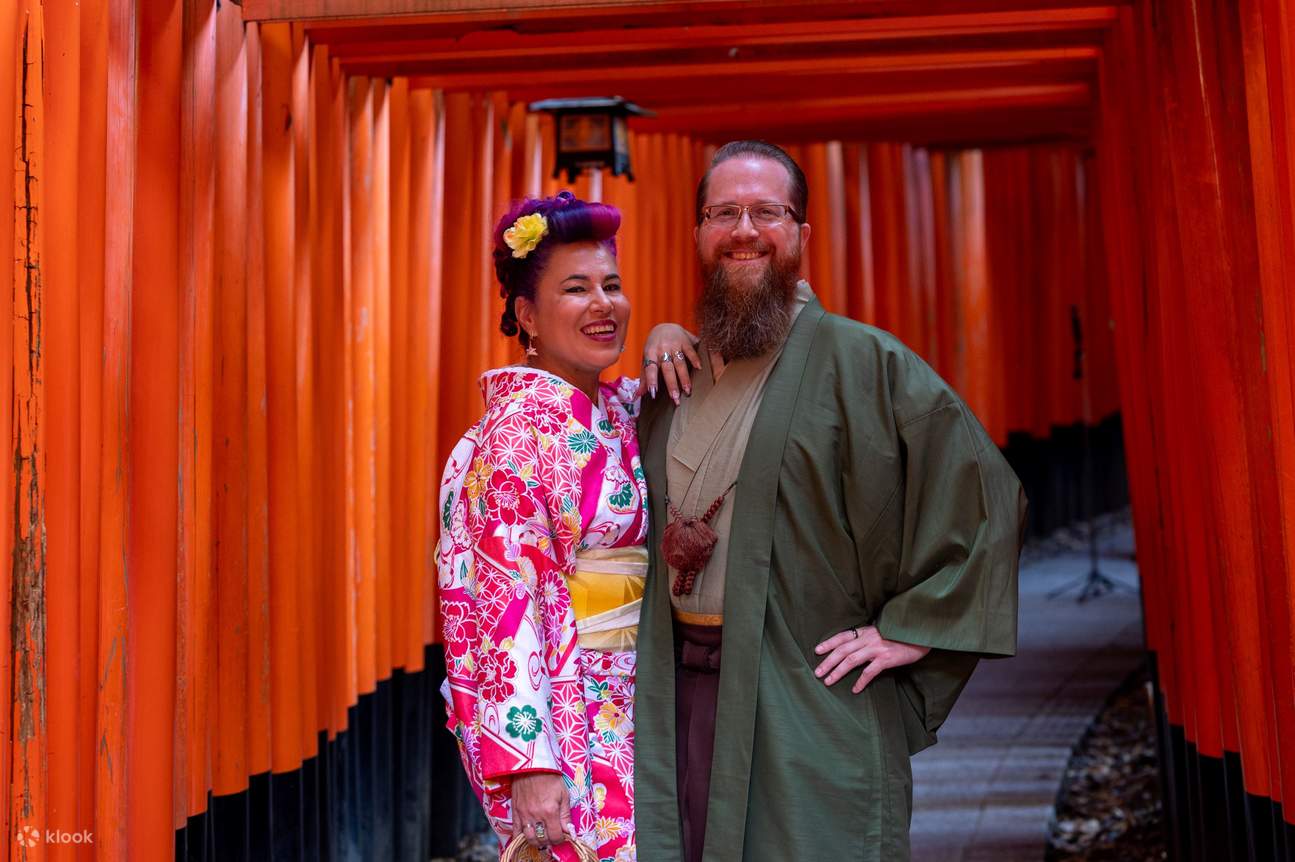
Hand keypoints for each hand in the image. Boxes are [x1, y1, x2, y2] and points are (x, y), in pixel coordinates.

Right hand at [510, 772, 573, 855]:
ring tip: (542, 836)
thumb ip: (566, 815)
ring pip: (529, 839)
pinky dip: (521, 838)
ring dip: (537, 841)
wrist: (533, 765)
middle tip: (553, 836)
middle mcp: (536, 816)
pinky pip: (516, 831)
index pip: (555, 836)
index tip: (562, 835)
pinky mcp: (515, 812)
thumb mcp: (564, 794)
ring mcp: (524, 815)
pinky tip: (528, 836)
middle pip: (542, 840)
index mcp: (550, 812)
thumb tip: (569, 831)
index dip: (560, 839)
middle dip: (550, 841)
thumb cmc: (550, 777)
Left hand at [640, 323, 699, 404]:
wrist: (664, 326)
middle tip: (675, 398)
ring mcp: (674, 345)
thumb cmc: (654, 345)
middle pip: (667, 369)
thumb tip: (638, 395)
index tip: (653, 393)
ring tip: (687, 390)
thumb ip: (644, 376)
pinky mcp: (685, 341)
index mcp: (650, 353)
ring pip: (679, 363)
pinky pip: (690, 351)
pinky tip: (699, 368)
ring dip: (684, 377)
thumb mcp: (646, 358)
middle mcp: (662, 349)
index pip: (650, 369)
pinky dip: (695, 359)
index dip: (651, 381)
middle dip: (672, 384)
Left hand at [813, 625, 930, 693]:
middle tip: (817, 673)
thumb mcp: (881, 633)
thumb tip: (853, 648)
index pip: (842, 636)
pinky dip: (861, 681)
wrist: (920, 635)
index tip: (817, 651)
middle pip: (842, 650)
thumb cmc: (900, 636)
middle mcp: (868, 638)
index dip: (828, 643)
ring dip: (838, 671)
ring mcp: (877, 648)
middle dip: (828, 661)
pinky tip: (855, 689)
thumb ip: (867, 638)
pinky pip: (870, 672)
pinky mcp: (886, 659)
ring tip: (829, 681)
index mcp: (866, 632)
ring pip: (851, 660)